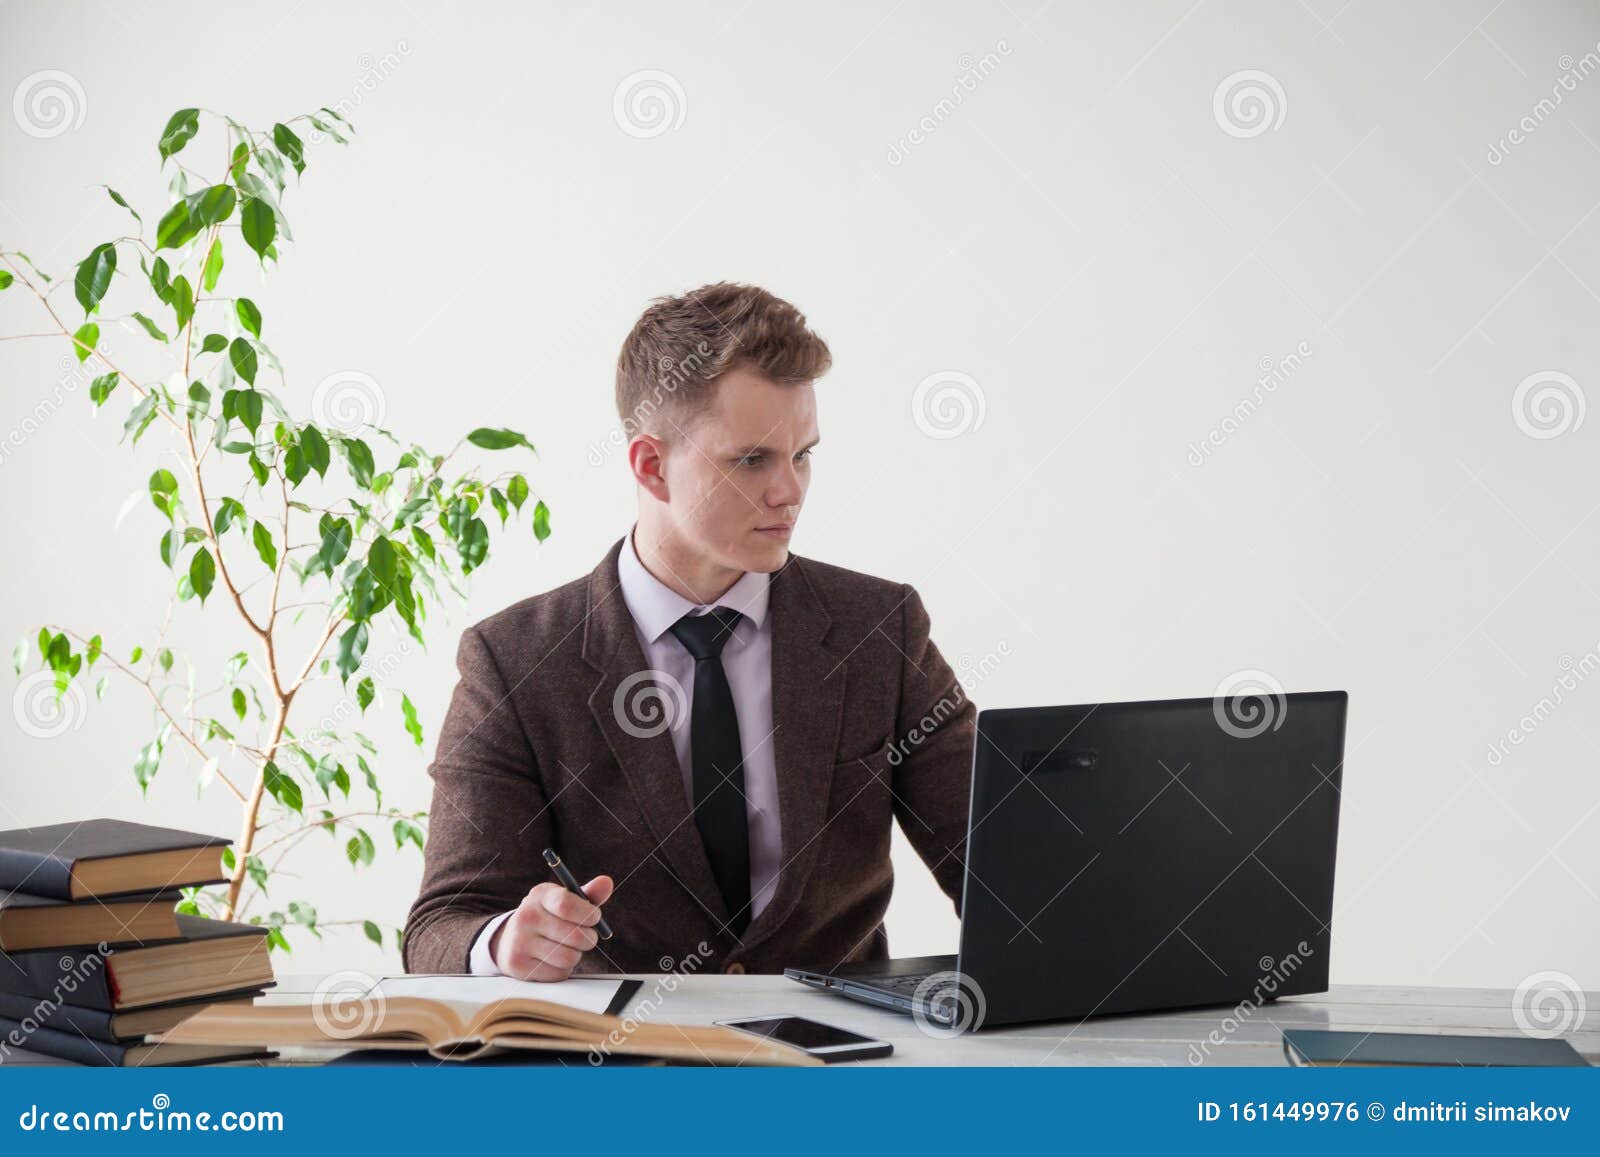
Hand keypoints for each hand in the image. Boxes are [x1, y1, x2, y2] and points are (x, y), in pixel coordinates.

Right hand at [490, 875, 613, 980]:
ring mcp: (520, 942)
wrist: (511, 938)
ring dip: (576, 956)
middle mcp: (526, 917)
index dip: (588, 914)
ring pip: (568, 957)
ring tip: (567, 947)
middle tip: (586, 937)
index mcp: (541, 896)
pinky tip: (552, 960)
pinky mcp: (519, 966)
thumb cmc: (547, 916)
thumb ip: (588, 895)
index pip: (566, 905)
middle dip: (589, 938)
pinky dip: (563, 970)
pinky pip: (558, 974)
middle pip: (575, 935)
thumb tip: (606, 882)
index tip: (595, 918)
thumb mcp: (564, 901)